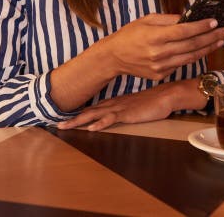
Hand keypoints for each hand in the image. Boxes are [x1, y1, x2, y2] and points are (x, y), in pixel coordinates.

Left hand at [56, 80, 197, 130]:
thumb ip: (126, 107)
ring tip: (65, 127)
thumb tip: (119, 112)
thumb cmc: (154, 100)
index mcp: (116, 101)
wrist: (167, 95)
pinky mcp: (128, 113)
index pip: (93, 107)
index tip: (65, 117)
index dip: (78, 112)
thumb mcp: (136, 103)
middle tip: (56, 123)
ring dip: (79, 121)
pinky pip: (111, 119)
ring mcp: (120, 108)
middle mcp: (115, 103)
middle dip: (72, 118)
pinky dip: (100, 124)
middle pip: (89, 111)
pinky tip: (91, 128)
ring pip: (95, 114)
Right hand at [103, 13, 223, 79]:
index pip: (183, 31)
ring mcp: (160, 67)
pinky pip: (181, 64)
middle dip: (212, 37)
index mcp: (154, 37)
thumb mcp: (147, 20)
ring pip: (190, 57)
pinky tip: (204, 48)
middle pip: (191, 45)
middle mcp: (158, 53)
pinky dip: (194, 56)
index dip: (201, 27)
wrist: (114, 57)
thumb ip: (169, 19)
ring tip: (221, 40)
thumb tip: (190, 17)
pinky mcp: (161, 75)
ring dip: (208, 48)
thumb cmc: (130, 34)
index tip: (215, 22)